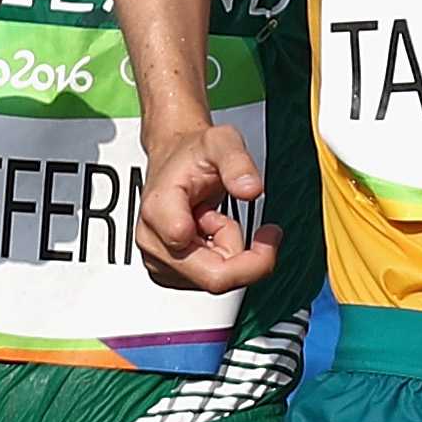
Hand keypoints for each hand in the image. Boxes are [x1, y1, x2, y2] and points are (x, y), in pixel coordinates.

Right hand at [137, 122, 281, 293]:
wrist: (173, 157)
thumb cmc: (191, 153)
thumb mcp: (221, 141)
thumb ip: (237, 162)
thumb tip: (251, 189)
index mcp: (160, 212)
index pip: (206, 262)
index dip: (249, 257)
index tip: (269, 232)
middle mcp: (153, 242)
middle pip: (215, 279)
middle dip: (242, 254)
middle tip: (243, 223)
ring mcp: (158, 260)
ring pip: (213, 280)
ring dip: (228, 250)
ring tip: (215, 218)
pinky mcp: (166, 271)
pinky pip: (207, 279)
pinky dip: (219, 257)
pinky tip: (209, 231)